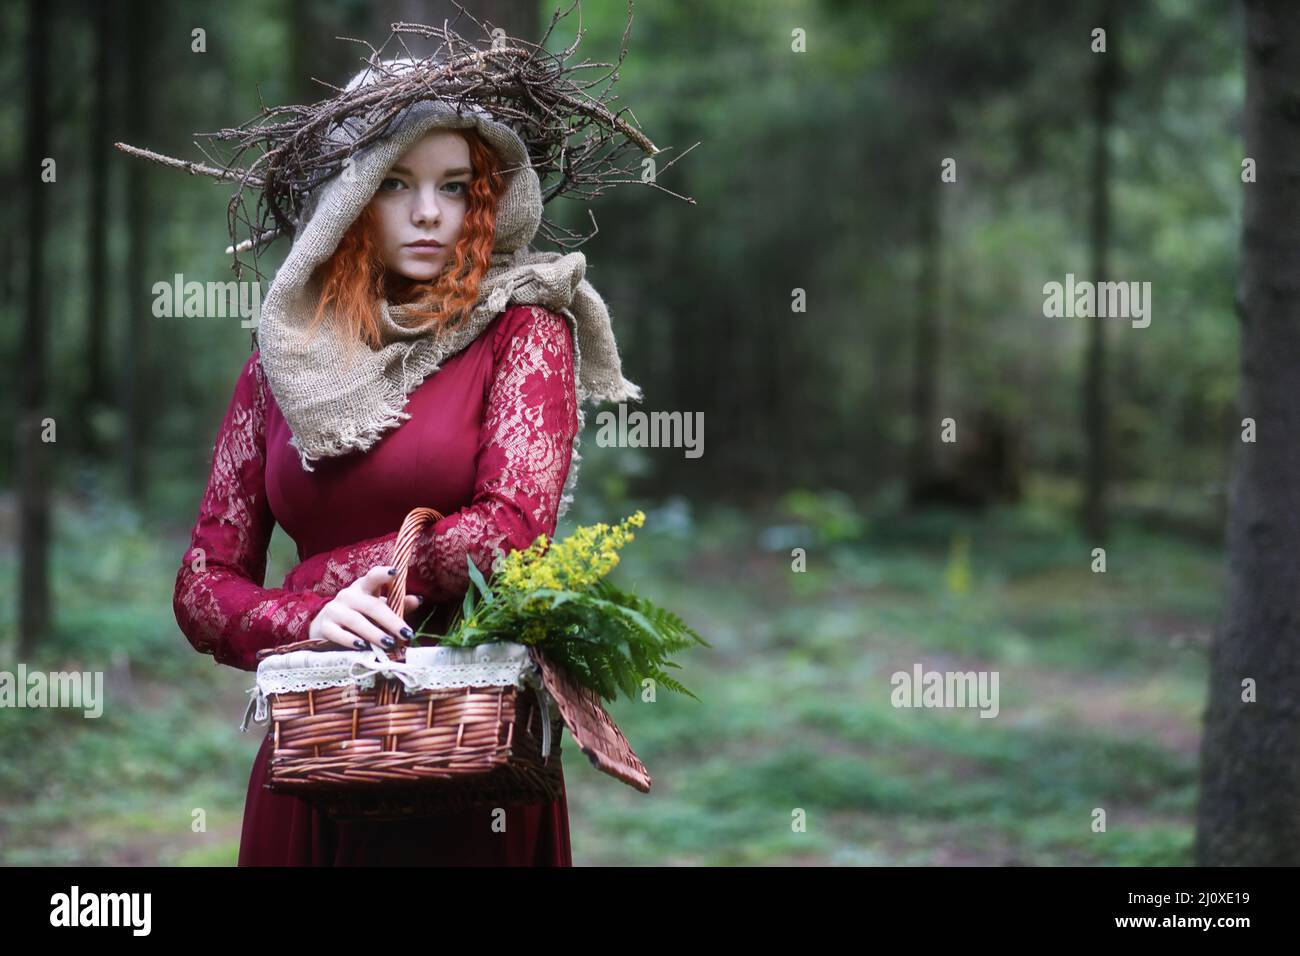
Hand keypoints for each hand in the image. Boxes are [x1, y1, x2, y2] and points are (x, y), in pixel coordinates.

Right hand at [307, 564, 422, 651]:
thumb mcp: (377, 607)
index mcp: (363, 587)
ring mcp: (334, 610)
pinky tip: (362, 647)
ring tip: (388, 643)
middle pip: (371, 605)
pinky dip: (351, 641)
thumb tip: (418, 600)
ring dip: (374, 633)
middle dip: (390, 620)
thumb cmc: (359, 616)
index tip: (395, 572)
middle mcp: (348, 595)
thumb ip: (396, 604)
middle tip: (405, 633)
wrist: (325, 627)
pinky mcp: (325, 626)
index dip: (383, 574)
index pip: (373, 577)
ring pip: (356, 621)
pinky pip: (338, 634)